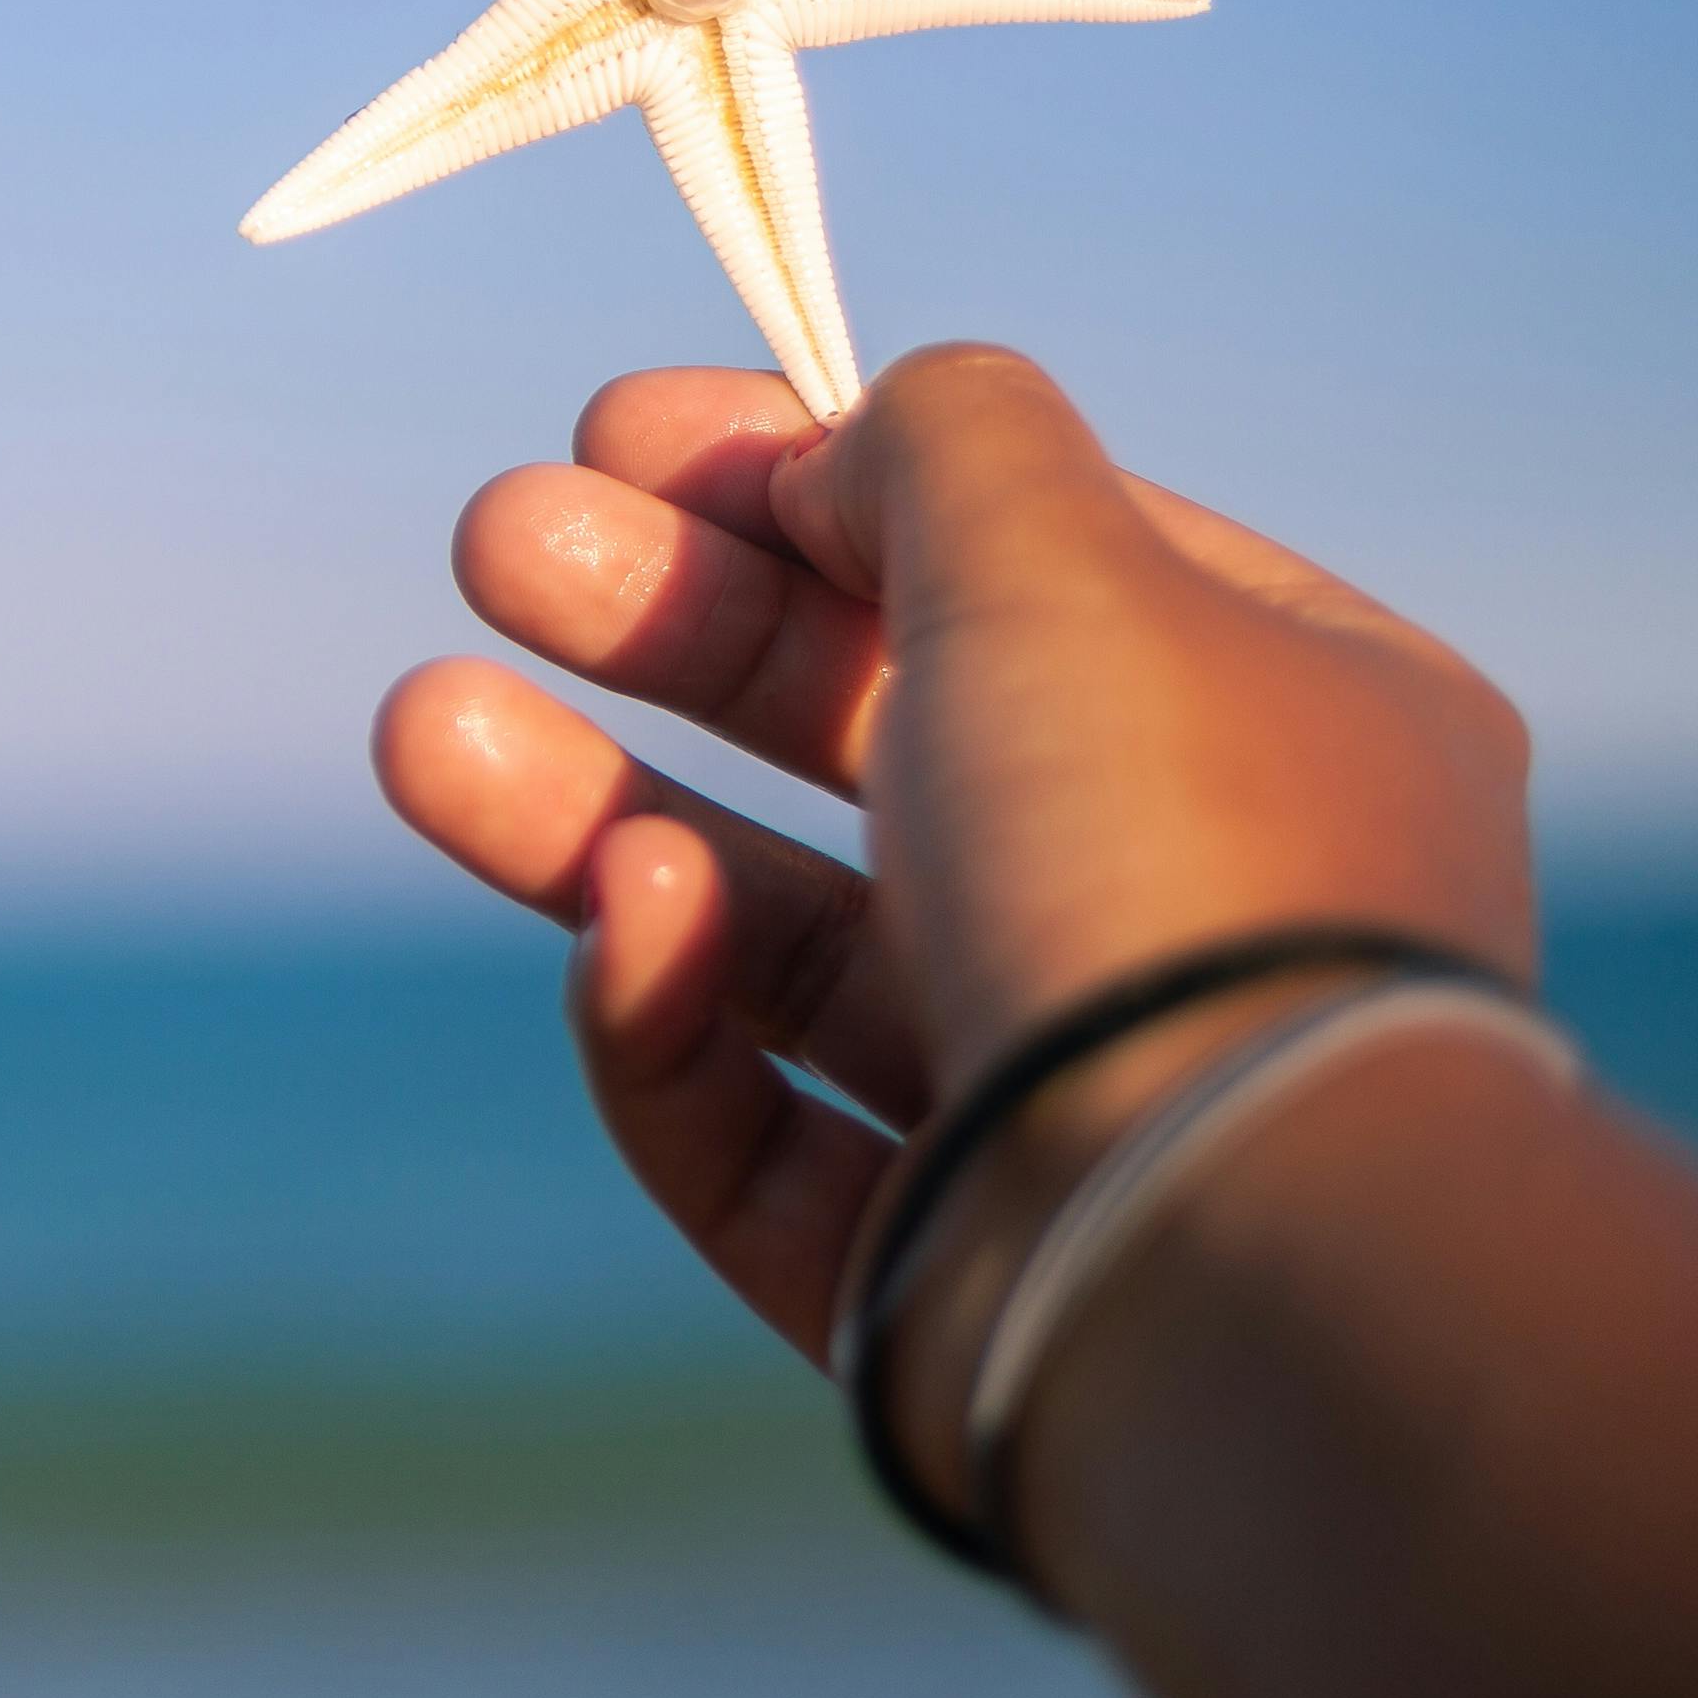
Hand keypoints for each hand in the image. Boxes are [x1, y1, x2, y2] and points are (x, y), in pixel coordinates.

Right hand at [373, 342, 1536, 1358]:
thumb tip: (848, 439)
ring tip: (420, 732)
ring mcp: (1057, 1090)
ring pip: (783, 932)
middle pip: (870, 731)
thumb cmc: (1168, 863)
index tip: (617, 431)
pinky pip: (764, 1129)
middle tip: (495, 544)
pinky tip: (624, 929)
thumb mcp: (1055, 560)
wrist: (1228, 1265)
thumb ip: (935, 441)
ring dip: (594, 818)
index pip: (1021, 557)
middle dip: (670, 630)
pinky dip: (673, 1017)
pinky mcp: (936, 1265)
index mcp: (1278, 717)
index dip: (810, 479)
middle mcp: (1184, 899)